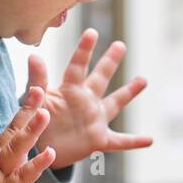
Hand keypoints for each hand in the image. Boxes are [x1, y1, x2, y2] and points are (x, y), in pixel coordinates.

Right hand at [0, 86, 54, 182]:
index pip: (12, 130)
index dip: (25, 111)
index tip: (37, 91)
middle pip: (15, 133)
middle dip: (29, 113)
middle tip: (39, 90)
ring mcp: (0, 176)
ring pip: (17, 149)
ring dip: (31, 131)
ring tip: (44, 114)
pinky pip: (23, 177)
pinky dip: (36, 165)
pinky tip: (50, 153)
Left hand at [26, 28, 153, 168]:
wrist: (37, 150)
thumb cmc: (35, 122)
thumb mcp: (37, 101)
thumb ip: (37, 80)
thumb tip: (33, 55)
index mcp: (69, 90)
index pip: (78, 66)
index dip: (84, 49)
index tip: (92, 32)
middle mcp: (85, 101)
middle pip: (101, 77)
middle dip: (110, 61)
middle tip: (120, 45)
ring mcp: (94, 119)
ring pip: (115, 103)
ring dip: (129, 92)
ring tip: (143, 80)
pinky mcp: (99, 140)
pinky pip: (120, 141)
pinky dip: (135, 141)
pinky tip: (150, 140)